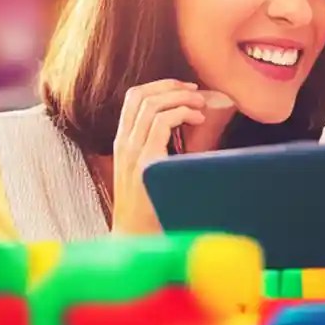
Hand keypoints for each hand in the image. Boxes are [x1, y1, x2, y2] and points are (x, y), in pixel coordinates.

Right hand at [112, 79, 206, 233]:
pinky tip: (196, 120)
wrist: (135, 239)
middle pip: (140, 95)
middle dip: (171, 86)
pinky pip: (160, 123)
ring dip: (180, 98)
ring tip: (200, 106)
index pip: (133, 98)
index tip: (184, 88)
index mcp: (123, 142)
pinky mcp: (145, 163)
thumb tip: (182, 129)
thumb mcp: (148, 171)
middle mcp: (124, 143)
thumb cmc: (149, 207)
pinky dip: (181, 113)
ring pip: (151, 105)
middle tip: (196, 91)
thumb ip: (157, 149)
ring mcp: (131, 152)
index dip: (159, 85)